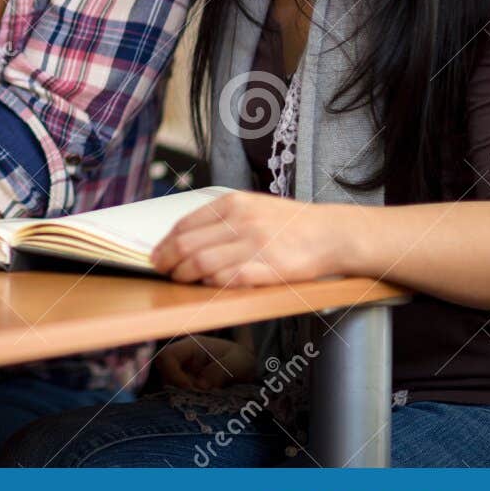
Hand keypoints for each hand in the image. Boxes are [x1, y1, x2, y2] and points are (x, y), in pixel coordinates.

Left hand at [152, 193, 345, 287]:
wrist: (332, 233)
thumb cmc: (291, 224)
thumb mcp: (253, 207)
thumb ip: (222, 219)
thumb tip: (186, 237)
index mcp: (234, 204)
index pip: (186, 224)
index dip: (165, 242)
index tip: (156, 254)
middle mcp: (241, 221)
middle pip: (188, 244)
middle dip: (167, 261)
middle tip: (160, 271)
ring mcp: (255, 244)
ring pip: (202, 262)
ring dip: (184, 275)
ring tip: (179, 280)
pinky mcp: (269, 267)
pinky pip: (228, 278)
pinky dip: (211, 284)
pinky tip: (206, 286)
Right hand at [153, 335, 255, 390]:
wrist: (246, 368)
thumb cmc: (241, 360)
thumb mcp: (237, 363)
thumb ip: (219, 371)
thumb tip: (200, 386)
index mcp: (192, 346)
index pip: (167, 355)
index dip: (172, 373)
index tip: (189, 388)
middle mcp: (182, 358)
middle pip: (162, 370)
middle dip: (175, 387)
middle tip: (197, 397)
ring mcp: (181, 371)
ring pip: (167, 384)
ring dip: (181, 395)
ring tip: (203, 400)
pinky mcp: (184, 384)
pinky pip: (175, 393)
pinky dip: (184, 400)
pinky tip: (200, 403)